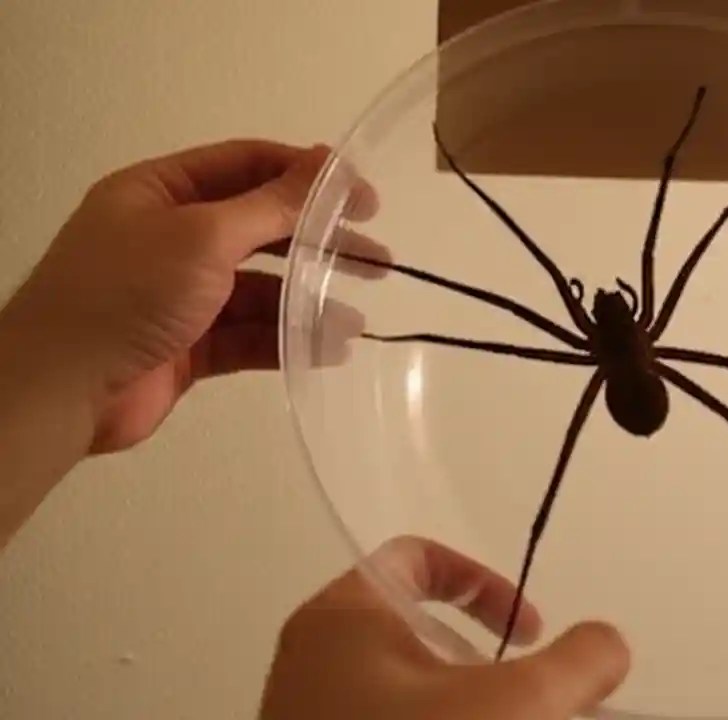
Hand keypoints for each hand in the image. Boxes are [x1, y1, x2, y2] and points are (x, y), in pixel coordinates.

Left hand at [2, 139, 377, 452]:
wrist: (60, 389)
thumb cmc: (127, 292)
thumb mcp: (204, 235)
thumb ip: (272, 205)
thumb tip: (329, 164)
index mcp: (161, 192)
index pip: (247, 166)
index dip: (308, 177)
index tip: (365, 198)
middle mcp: (171, 236)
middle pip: (261, 228)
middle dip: (320, 242)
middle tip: (379, 258)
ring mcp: (179, 293)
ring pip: (260, 288)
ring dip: (309, 299)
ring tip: (358, 316)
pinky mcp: (189, 345)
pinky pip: (248, 334)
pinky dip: (287, 339)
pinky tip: (328, 348)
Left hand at [259, 536, 629, 719]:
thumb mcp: (516, 705)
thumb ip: (578, 662)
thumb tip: (609, 645)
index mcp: (341, 616)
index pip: (416, 558)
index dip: (484, 584)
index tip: (529, 631)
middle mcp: (312, 657)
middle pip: (414, 626)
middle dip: (483, 660)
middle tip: (519, 697)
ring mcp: (308, 711)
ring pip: (401, 686)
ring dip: (464, 703)